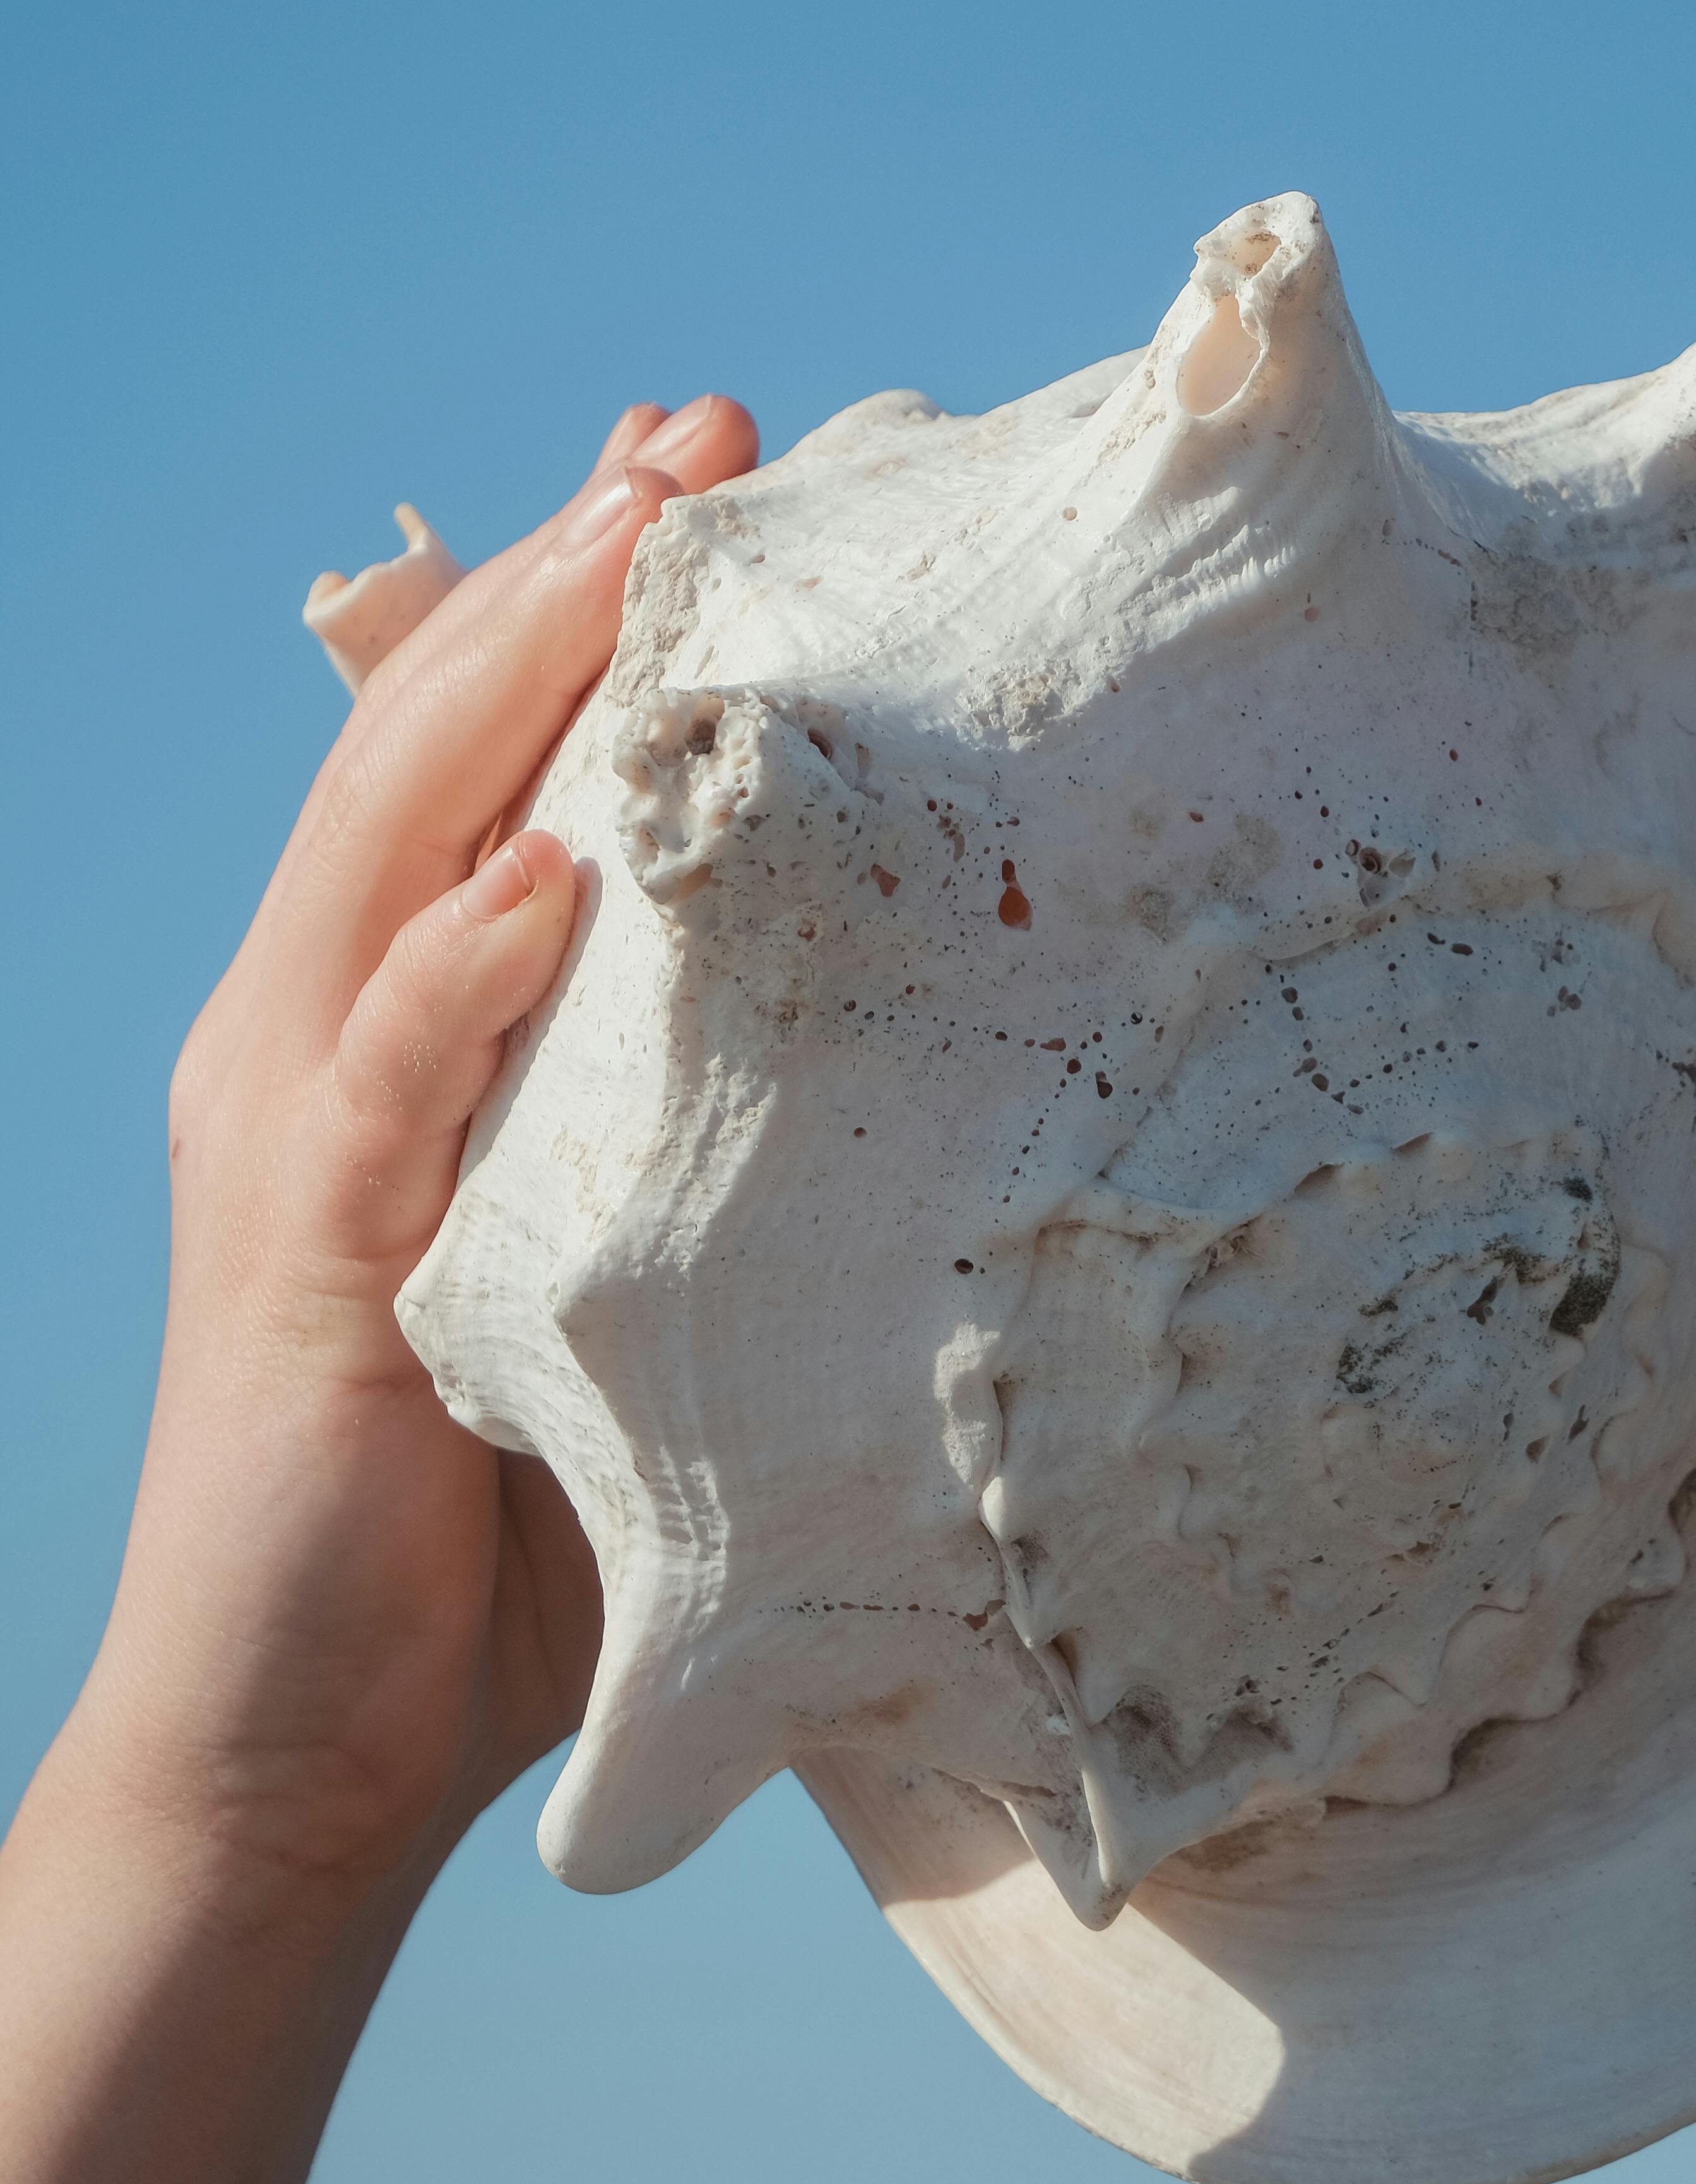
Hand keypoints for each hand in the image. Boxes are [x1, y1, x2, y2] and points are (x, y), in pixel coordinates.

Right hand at [68, 395, 758, 1923]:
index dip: (591, 604)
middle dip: (567, 577)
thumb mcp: (617, 1263)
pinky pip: (380, 1084)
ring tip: (631, 532)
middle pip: (438, 749)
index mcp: (406, 1023)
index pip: (491, 764)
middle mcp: (323, 1033)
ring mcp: (293, 1132)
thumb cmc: (499, 1521)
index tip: (727, 458)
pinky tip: (541, 875)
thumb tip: (914, 1053)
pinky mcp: (296, 1261)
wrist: (308, 1754)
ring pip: (392, 854)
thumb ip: (692, 1133)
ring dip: (509, 686)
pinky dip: (455, 969)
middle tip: (701, 428)